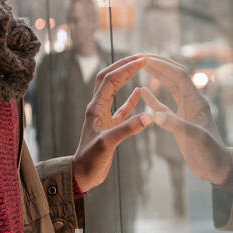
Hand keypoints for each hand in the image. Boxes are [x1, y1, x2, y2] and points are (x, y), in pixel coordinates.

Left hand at [72, 55, 152, 193]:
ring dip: (126, 77)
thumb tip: (150, 116)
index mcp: (95, 108)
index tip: (142, 60)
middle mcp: (97, 108)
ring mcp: (103, 117)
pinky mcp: (109, 127)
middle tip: (140, 57)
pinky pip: (121, 108)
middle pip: (108, 79)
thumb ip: (128, 129)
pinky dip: (130, 98)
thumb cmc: (90, 160)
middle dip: (123, 66)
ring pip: (114, 90)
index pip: (110, 80)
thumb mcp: (108, 144)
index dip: (125, 68)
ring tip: (140, 67)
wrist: (82, 175)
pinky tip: (140, 92)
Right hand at [137, 57, 232, 187]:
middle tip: (140, 56)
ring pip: (170, 87)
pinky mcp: (180, 122)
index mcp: (196, 101)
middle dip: (159, 64)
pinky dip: (153, 97)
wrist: (216, 168)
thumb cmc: (210, 153)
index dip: (162, 64)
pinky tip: (143, 90)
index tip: (145, 57)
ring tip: (141, 66)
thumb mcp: (194, 138)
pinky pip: (164, 105)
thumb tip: (156, 115)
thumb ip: (176, 125)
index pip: (179, 75)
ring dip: (157, 75)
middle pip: (175, 76)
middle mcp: (192, 102)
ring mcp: (185, 111)